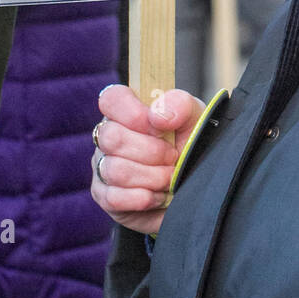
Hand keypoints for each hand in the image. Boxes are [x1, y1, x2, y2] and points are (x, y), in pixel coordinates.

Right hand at [90, 84, 205, 234]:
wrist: (196, 186)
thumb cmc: (189, 146)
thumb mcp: (194, 120)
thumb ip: (180, 105)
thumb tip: (157, 115)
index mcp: (126, 111)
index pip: (111, 99)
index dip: (133, 112)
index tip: (159, 126)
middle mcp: (108, 137)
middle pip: (111, 137)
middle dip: (151, 151)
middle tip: (173, 156)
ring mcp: (103, 167)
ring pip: (115, 170)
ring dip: (152, 176)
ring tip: (170, 177)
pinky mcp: (105, 197)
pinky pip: (114, 198)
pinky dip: (143, 198)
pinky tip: (159, 195)